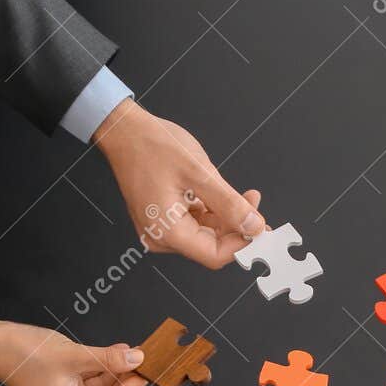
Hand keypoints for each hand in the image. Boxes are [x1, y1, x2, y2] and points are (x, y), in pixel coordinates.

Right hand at [0, 325, 146, 385]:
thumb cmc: (26, 355)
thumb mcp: (76, 357)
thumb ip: (108, 360)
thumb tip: (136, 360)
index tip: (143, 373)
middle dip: (122, 376)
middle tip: (141, 358)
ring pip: (97, 384)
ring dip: (112, 367)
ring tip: (129, 350)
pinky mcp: (58, 382)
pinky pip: (86, 376)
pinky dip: (99, 364)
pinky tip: (114, 351)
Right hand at [92, 100, 265, 268]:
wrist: (124, 130)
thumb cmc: (152, 146)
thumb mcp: (199, 173)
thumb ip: (229, 204)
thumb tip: (254, 225)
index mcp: (167, 231)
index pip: (214, 255)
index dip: (242, 243)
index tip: (262, 228)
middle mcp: (161, 237)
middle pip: (211, 245)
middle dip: (238, 228)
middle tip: (256, 205)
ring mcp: (161, 228)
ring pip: (206, 233)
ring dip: (228, 218)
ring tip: (245, 196)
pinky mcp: (164, 218)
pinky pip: (195, 222)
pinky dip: (214, 211)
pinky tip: (223, 195)